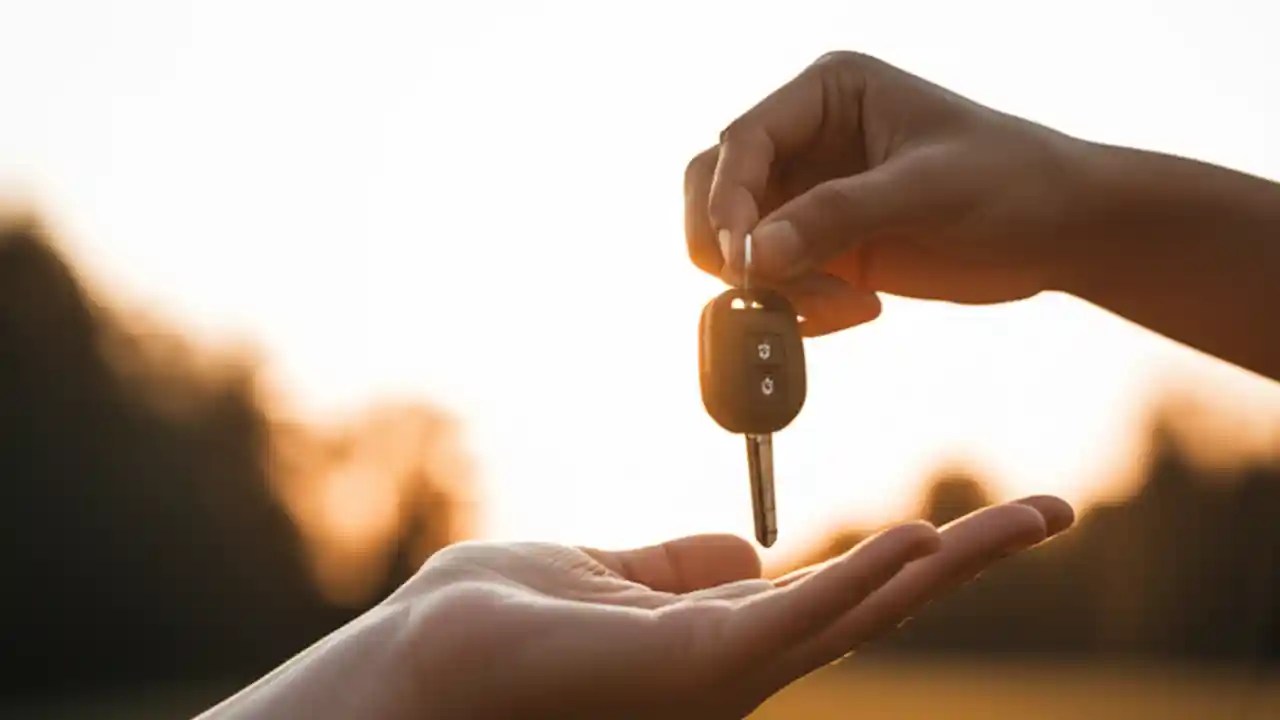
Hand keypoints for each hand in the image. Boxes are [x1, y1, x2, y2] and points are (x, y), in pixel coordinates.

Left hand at [199, 497, 1071, 719]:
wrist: (416, 673)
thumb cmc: (493, 626)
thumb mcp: (602, 571)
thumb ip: (678, 565)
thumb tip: (748, 549)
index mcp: (715, 634)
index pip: (835, 587)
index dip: (906, 555)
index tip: (963, 518)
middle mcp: (735, 662)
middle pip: (872, 601)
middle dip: (965, 561)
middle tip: (1053, 512)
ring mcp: (720, 674)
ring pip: (856, 613)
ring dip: (944, 567)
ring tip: (1026, 518)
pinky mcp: (691, 671)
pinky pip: (793, 622)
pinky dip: (858, 584)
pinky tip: (915, 543)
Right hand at [685, 51, 1089, 335]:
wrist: (1062, 230)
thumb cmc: (1012, 181)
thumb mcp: (927, 189)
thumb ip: (837, 215)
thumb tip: (752, 256)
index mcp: (827, 94)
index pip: (743, 141)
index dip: (728, 201)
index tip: (742, 261)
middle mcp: (806, 140)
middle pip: (716, 191)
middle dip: (734, 248)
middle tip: (767, 292)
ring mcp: (810, 196)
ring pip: (738, 245)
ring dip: (772, 287)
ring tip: (840, 306)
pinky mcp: (822, 247)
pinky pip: (774, 283)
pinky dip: (796, 309)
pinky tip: (855, 311)